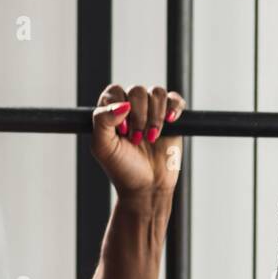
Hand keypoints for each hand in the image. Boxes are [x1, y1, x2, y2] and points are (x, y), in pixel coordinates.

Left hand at [91, 84, 186, 199]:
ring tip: (152, 137)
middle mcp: (131, 108)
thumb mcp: (103, 147)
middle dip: (139, 116)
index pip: (115, 91)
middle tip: (137, 139)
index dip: (119, 106)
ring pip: (157, 93)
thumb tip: (123, 104)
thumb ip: (102, 121)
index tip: (122, 131)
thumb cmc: (122, 169)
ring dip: (155, 116)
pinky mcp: (171, 118)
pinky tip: (170, 121)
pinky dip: (174, 107)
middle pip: (137, 91)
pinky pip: (175, 99)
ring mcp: (152, 112)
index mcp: (111, 112)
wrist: (148, 187)